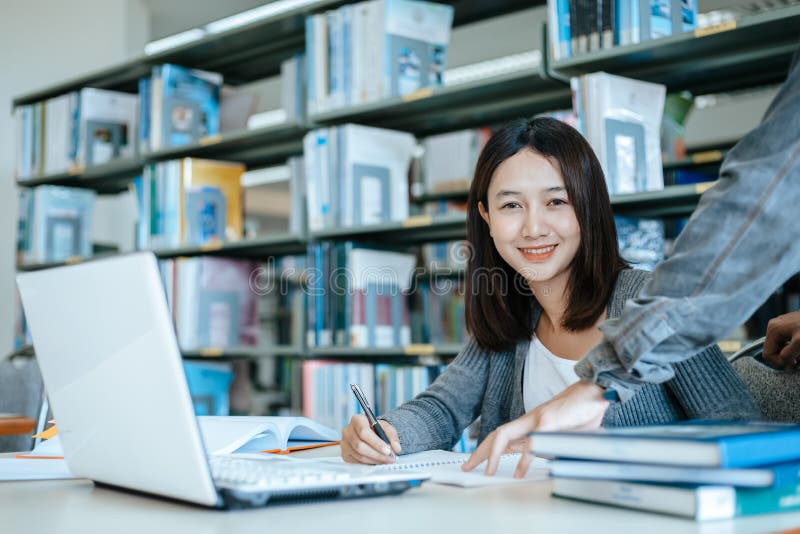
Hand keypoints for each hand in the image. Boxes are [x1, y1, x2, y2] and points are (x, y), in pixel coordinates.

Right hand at [341, 414, 400, 463]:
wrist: (370, 432)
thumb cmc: (376, 428)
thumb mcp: (386, 427)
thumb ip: (392, 436)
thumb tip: (396, 447)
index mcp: (357, 420)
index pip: (363, 432)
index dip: (376, 443)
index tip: (387, 449)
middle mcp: (348, 431)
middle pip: (360, 446)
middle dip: (377, 454)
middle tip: (390, 458)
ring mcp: (344, 443)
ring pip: (359, 456)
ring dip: (375, 460)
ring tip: (386, 460)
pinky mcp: (345, 454)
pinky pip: (357, 462)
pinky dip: (370, 463)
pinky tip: (378, 461)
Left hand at [461, 381, 608, 477]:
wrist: (596, 391)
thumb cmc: (582, 413)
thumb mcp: (564, 436)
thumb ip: (553, 448)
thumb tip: (547, 463)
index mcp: (530, 425)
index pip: (501, 437)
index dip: (486, 450)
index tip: (475, 462)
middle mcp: (529, 421)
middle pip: (496, 435)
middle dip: (479, 452)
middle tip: (466, 467)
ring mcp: (537, 420)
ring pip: (505, 435)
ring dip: (494, 455)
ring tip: (489, 473)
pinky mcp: (549, 421)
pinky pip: (531, 442)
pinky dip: (524, 458)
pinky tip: (519, 473)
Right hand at [763, 311, 799, 369]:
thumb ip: (788, 354)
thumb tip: (784, 363)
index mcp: (773, 329)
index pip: (768, 353)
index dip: (779, 362)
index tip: (794, 364)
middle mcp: (774, 326)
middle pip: (773, 350)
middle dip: (786, 357)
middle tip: (799, 360)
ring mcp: (781, 325)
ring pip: (780, 347)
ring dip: (791, 353)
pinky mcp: (789, 326)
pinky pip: (786, 342)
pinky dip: (794, 348)